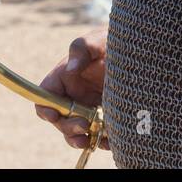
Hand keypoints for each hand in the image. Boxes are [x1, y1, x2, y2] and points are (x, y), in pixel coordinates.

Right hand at [35, 31, 109, 150]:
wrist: (136, 50)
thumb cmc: (110, 41)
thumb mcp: (96, 40)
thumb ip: (82, 49)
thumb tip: (70, 69)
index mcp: (63, 77)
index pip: (44, 96)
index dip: (45, 108)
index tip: (55, 115)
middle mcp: (73, 95)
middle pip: (60, 119)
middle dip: (68, 127)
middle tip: (84, 126)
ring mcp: (88, 107)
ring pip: (77, 131)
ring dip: (80, 139)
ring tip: (90, 140)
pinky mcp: (105, 116)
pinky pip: (98, 134)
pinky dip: (101, 141)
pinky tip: (109, 140)